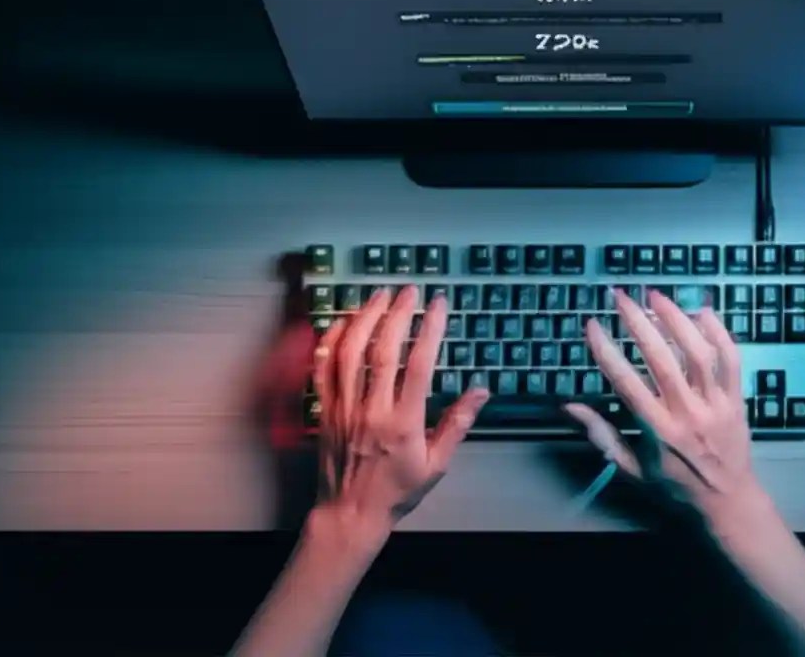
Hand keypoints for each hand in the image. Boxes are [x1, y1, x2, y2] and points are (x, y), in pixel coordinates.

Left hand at [308, 285, 489, 542]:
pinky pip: (323, 368)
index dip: (430, 329)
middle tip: (409, 291)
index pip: (419, 365)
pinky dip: (332, 340)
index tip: (438, 305)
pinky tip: (344, 322)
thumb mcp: (437, 463)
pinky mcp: (324, 410)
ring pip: (350, 352)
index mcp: (403, 423)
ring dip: (365, 318)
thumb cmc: (396, 491)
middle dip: (398, 313)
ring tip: (379, 297)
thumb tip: (481, 390)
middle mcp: (371, 411)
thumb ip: (458, 423)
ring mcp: (343, 408)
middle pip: (383, 350)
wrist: (350, 514)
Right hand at [565, 288, 768, 524]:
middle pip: (663, 360)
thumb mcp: (632, 469)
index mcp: (658, 431)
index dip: (607, 352)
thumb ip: (603, 436)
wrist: (729, 501)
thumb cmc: (675, 486)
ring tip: (657, 296)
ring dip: (677, 319)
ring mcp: (716, 404)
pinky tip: (701, 311)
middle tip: (621, 297)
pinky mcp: (736, 398)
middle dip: (639, 323)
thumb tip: (571, 406)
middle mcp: (688, 413)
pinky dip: (718, 332)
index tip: (592, 325)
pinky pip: (731, 359)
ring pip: (699, 353)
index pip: (628, 384)